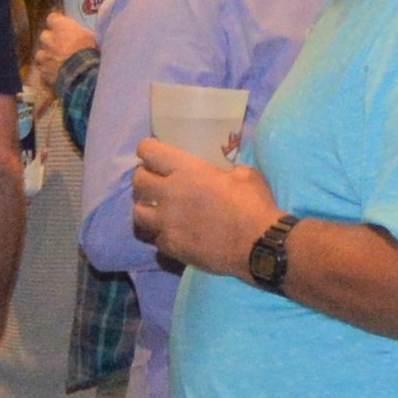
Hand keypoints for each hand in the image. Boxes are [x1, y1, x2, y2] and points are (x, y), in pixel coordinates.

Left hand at [29, 14, 98, 83]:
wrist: (86, 78)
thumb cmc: (94, 54)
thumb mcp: (95, 38)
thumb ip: (85, 35)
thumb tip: (87, 35)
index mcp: (62, 27)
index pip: (53, 18)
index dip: (58, 23)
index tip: (64, 27)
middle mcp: (50, 40)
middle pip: (45, 36)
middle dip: (52, 41)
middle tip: (63, 47)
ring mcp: (45, 58)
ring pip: (41, 55)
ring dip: (48, 58)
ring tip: (58, 63)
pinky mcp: (44, 75)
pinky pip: (43, 72)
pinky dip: (48, 74)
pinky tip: (57, 77)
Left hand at [130, 136, 277, 279]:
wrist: (259, 246)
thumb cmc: (254, 205)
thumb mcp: (244, 174)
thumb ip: (224, 171)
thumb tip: (223, 175)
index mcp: (187, 170)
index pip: (148, 151)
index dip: (148, 151)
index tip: (153, 154)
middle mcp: (170, 194)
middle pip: (137, 181)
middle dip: (144, 179)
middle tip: (155, 182)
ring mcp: (167, 223)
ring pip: (138, 213)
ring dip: (146, 208)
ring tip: (159, 210)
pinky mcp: (172, 247)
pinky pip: (155, 239)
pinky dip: (162, 235)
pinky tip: (174, 234)